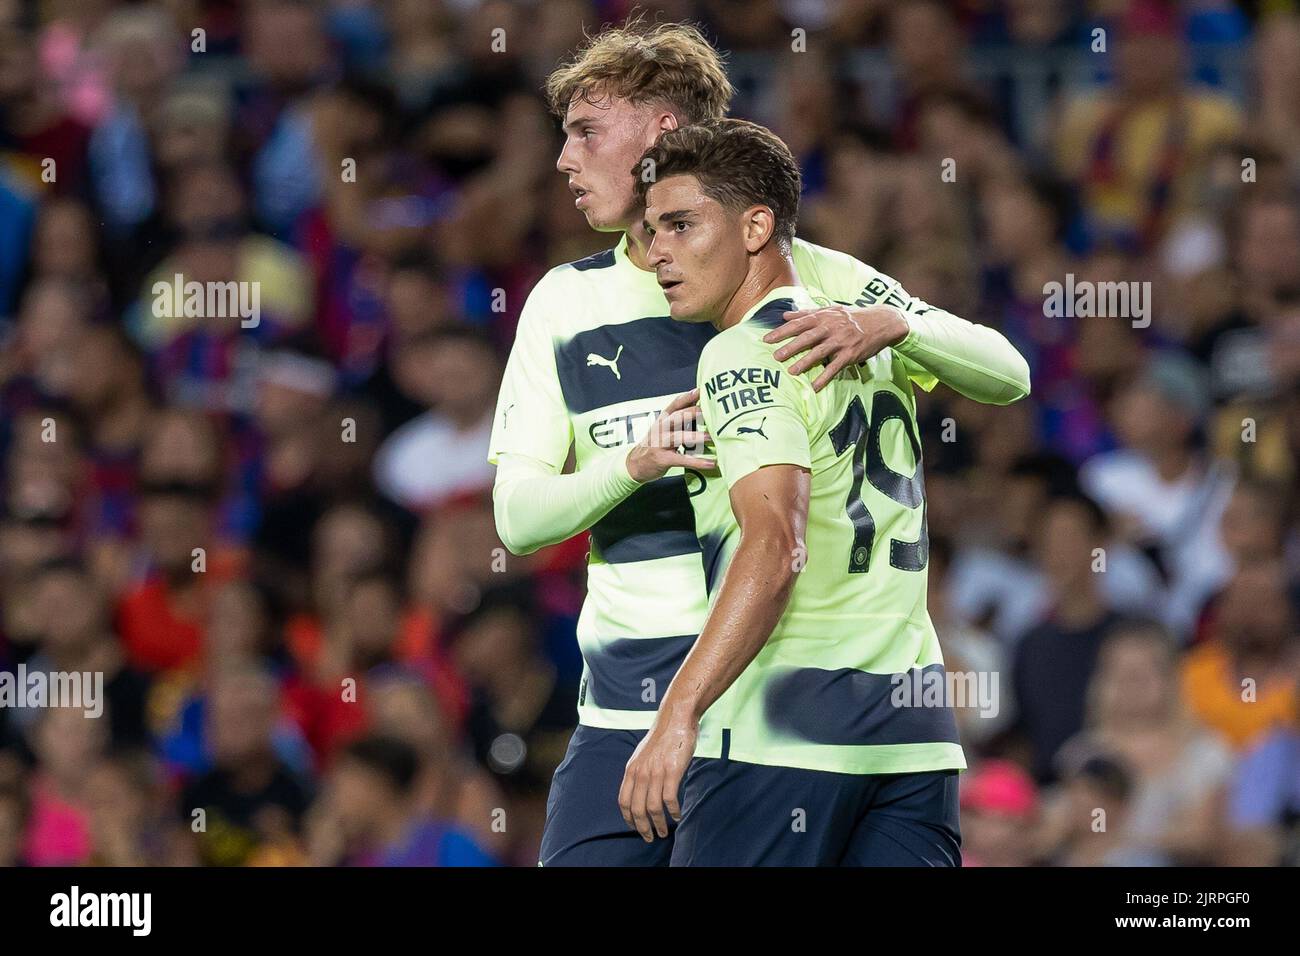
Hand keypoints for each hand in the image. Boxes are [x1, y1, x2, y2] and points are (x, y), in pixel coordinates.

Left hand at [618, 708, 697, 841]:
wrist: (675, 718)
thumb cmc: (662, 736)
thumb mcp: (643, 754)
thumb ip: (640, 771)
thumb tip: (641, 791)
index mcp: (632, 769)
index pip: (623, 801)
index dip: (628, 818)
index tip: (635, 828)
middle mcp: (640, 773)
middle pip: (637, 809)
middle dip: (643, 828)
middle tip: (650, 838)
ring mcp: (656, 772)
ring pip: (653, 808)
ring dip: (659, 824)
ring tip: (664, 831)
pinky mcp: (672, 771)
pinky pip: (669, 799)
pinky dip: (673, 812)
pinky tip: (678, 816)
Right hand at [625, 388, 714, 482]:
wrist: (636, 463)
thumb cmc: (655, 444)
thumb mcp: (664, 427)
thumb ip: (679, 417)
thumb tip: (700, 406)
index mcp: (663, 419)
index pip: (676, 404)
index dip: (688, 396)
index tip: (702, 390)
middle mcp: (661, 428)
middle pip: (677, 417)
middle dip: (693, 412)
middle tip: (710, 412)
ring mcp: (660, 443)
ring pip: (679, 437)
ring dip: (697, 437)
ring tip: (711, 438)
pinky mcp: (663, 458)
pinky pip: (682, 459)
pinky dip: (697, 462)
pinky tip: (710, 463)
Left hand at [763, 304, 909, 390]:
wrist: (881, 322)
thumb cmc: (852, 317)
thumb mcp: (831, 310)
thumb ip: (807, 313)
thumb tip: (785, 315)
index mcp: (824, 317)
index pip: (799, 323)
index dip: (782, 331)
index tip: (767, 339)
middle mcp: (831, 328)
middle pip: (807, 338)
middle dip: (790, 347)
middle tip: (775, 356)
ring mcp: (841, 341)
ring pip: (820, 352)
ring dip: (805, 362)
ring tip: (791, 372)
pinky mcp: (851, 354)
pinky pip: (835, 367)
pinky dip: (825, 377)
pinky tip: (815, 386)